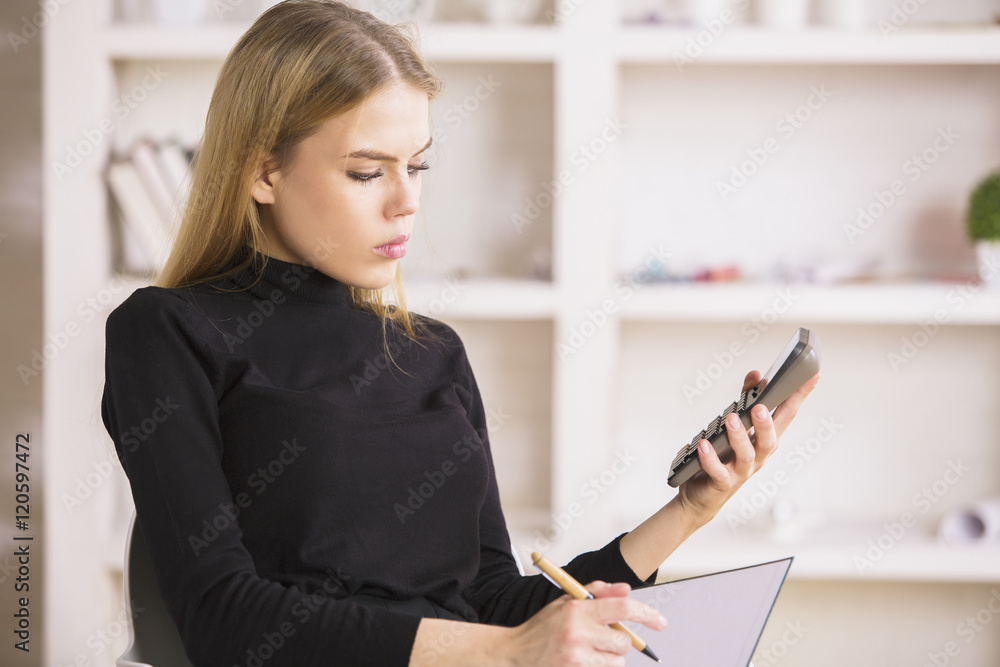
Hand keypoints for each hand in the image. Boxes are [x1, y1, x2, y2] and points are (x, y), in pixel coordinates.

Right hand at [503, 580, 666, 666]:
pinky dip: (601, 666)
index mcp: (577, 608)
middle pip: (623, 640)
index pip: (622, 608)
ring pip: (617, 660)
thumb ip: (597, 592)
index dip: (646, 614)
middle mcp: (578, 632)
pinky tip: (584, 661)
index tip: (660, 622)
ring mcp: (577, 656)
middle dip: (619, 640)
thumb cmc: (542, 628)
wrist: (515, 653)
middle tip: (603, 638)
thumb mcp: (566, 602)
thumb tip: (626, 590)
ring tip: (590, 651)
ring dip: (610, 657)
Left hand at [675, 370, 819, 525]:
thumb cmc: (723, 457)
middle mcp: (758, 456)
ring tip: (730, 419)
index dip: (799, 397)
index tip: (811, 377)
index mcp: (764, 440)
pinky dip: (710, 458)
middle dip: (766, 423)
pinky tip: (703, 445)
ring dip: (739, 436)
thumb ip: (746, 400)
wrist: (703, 496)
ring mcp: (741, 471)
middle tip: (760, 406)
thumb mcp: (737, 427)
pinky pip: (718, 471)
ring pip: (747, 455)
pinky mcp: (722, 483)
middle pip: (770, 440)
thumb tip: (756, 375)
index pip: (786, 415)